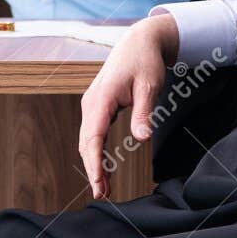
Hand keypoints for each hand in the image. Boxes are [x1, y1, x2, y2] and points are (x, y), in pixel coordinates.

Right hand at [77, 12, 178, 198]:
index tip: (97, 184)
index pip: (93, 137)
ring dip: (93, 163)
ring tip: (103, 187)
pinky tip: (102, 167)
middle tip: (102, 195)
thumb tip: (143, 138)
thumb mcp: (150, 86)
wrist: (138, 42)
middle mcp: (91, 103)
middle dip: (92, 169)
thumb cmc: (145, 62)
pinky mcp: (97, 106)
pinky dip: (95, 152)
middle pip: (86, 143)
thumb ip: (143, 112)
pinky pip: (92, 133)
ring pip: (87, 140)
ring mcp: (92, 104)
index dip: (94, 163)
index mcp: (102, 98)